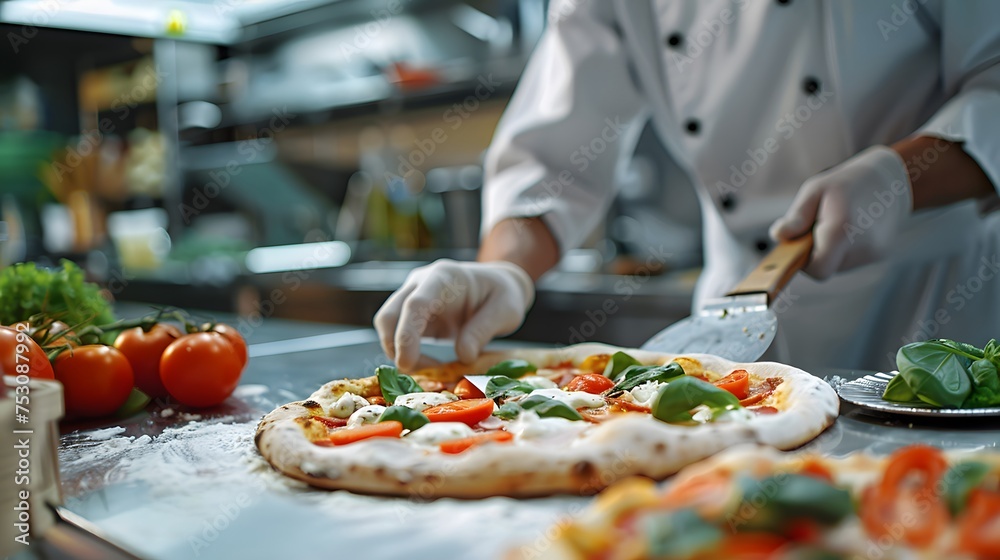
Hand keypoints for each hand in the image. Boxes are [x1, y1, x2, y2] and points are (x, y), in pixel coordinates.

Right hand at [374, 259, 534, 370]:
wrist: (497, 284)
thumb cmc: (503, 294)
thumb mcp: (506, 310)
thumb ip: (484, 330)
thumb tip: (463, 356)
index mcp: (444, 277)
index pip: (416, 304)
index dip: (406, 334)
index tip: (407, 363)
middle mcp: (421, 283)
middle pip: (389, 315)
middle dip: (396, 348)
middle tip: (424, 373)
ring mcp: (412, 295)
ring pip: (387, 325)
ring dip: (399, 352)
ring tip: (432, 368)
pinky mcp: (411, 312)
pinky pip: (395, 332)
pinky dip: (405, 352)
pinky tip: (428, 364)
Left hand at [769, 145, 911, 278]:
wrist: (891, 180)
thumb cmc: (846, 183)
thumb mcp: (815, 190)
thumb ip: (796, 216)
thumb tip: (778, 236)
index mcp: (842, 230)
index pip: (818, 269)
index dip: (804, 262)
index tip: (800, 244)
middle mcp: (862, 246)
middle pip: (826, 267)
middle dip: (816, 253)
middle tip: (818, 227)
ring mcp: (874, 252)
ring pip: (838, 264)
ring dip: (830, 250)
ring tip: (837, 224)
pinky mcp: (881, 254)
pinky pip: (851, 259)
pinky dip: (844, 248)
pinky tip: (851, 227)